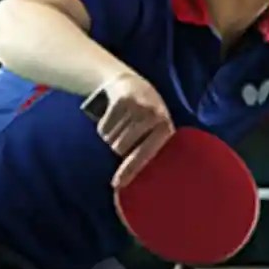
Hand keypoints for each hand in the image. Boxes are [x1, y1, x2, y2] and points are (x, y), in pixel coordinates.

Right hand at [94, 74, 174, 188]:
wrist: (130, 83)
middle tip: (124, 134)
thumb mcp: (152, 130)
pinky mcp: (123, 99)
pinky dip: (103, 126)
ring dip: (110, 135)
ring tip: (120, 123)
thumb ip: (144, 151)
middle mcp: (155, 117)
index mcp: (165, 128)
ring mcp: (139, 107)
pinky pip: (103, 126)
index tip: (117, 185)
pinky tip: (113, 115)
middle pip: (120, 148)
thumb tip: (124, 183)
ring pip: (110, 138)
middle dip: (117, 146)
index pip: (145, 155)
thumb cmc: (143, 115)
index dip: (130, 170)